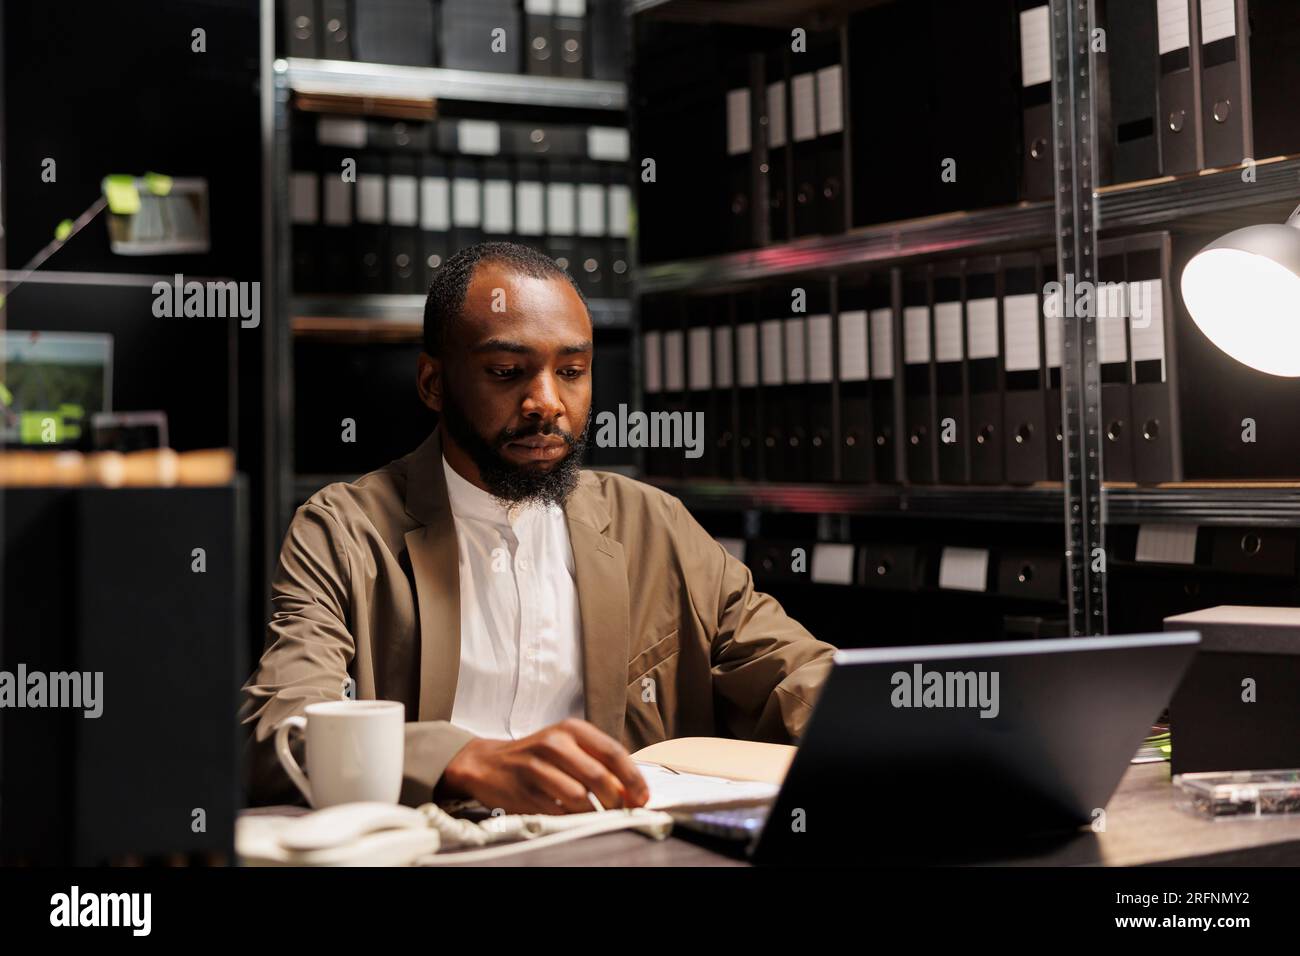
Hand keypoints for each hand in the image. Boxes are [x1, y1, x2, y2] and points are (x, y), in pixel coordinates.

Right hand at [440, 718, 650, 814]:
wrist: (488, 763)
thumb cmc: (537, 757)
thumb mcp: (567, 747)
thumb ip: (598, 762)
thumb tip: (632, 791)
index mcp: (572, 729)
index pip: (614, 752)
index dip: (633, 779)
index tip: (643, 798)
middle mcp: (555, 743)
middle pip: (599, 778)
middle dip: (617, 801)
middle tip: (622, 812)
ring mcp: (537, 767)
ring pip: (580, 798)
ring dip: (594, 814)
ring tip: (597, 817)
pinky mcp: (524, 791)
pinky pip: (558, 812)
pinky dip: (571, 820)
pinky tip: (572, 817)